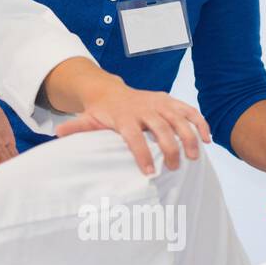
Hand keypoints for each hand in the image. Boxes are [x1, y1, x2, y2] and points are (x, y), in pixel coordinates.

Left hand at [56, 80, 210, 175]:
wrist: (110, 91)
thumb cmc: (100, 113)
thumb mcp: (87, 120)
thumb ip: (76, 128)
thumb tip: (57, 134)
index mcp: (123, 117)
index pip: (134, 137)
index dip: (142, 155)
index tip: (150, 174)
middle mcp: (143, 108)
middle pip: (160, 128)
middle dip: (169, 149)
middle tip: (174, 168)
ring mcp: (159, 103)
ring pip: (179, 118)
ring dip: (189, 137)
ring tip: (193, 157)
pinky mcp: (170, 101)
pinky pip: (189, 110)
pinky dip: (200, 122)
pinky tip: (208, 140)